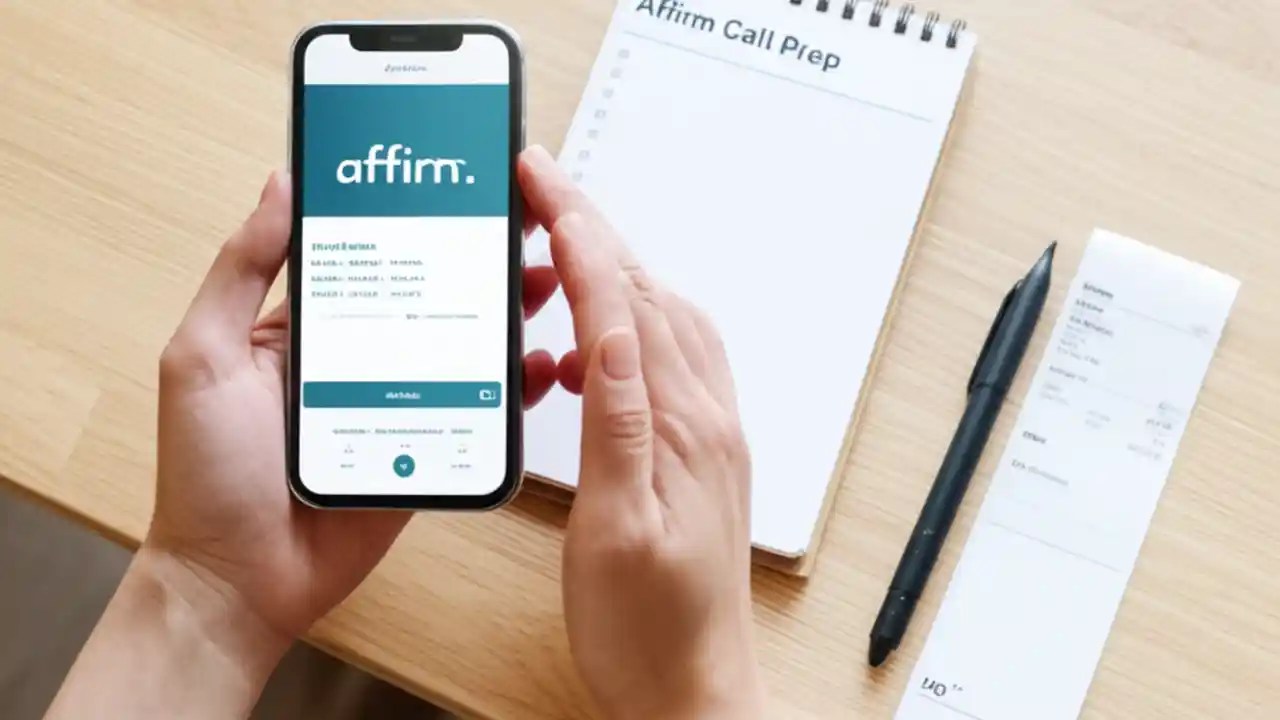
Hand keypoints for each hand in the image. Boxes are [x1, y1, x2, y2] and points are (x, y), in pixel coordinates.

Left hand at [146, 171, 562, 644]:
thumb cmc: (206, 473)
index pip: (368, 259)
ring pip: (459, 350)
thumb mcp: (203, 355)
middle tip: (519, 229)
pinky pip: (474, 413)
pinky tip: (534, 366)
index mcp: (306, 329)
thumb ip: (240, 271)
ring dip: (502, 317)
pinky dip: (511, 391)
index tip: (452, 187)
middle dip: (475, 263)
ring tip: (541, 283)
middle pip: (427, 299)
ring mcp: (394, 405)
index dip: (409, 223)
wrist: (239, 581)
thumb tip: (279, 187)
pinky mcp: (422, 450)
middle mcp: (356, 360)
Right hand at [519, 147, 764, 719]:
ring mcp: (710, 432)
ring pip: (663, 319)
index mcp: (676, 429)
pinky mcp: (704, 451)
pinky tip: (604, 338)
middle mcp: (704, 418)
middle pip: (646, 294)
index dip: (580, 231)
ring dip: (615, 271)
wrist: (695, 688)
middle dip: (594, 230)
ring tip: (563, 244)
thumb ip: (618, 425)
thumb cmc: (648, 627)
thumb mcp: (615, 529)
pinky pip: (674, 360)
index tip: (542, 182)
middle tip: (541, 188)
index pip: (622, 302)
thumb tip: (609, 334)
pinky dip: (635, 324)